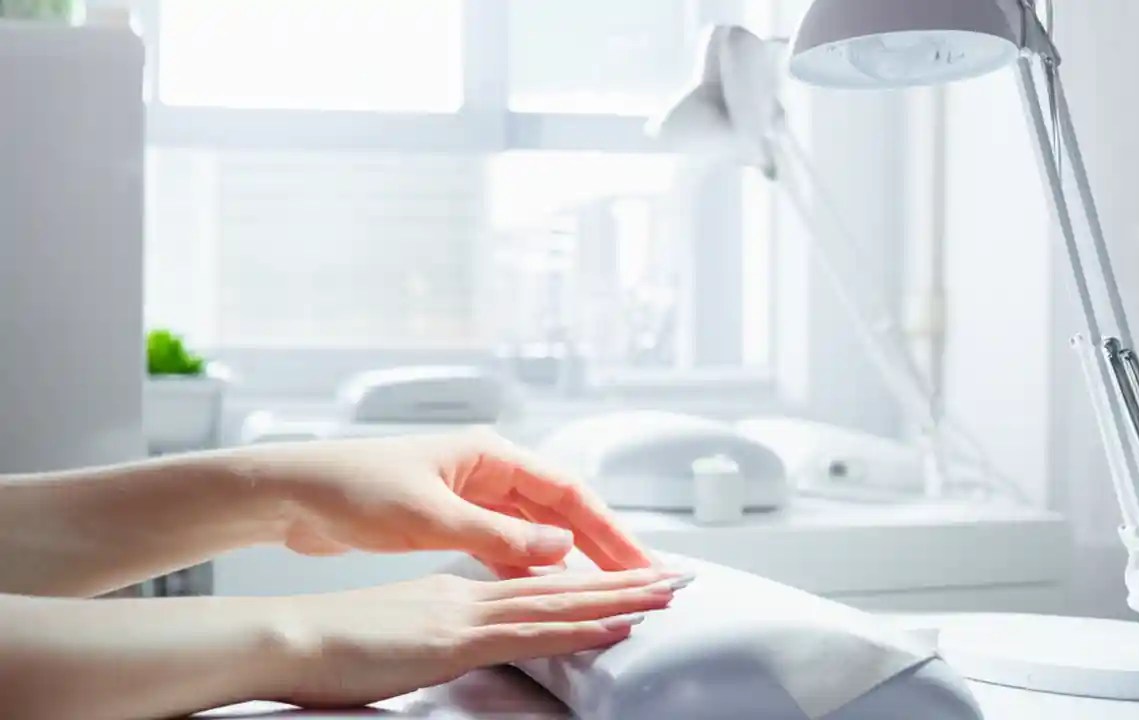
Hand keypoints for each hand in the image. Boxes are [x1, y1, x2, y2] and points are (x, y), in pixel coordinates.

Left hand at [241, 428, 651, 574]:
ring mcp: (470, 496)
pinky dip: (529, 566)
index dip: (608, 528)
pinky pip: (505, 544)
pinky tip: (546, 589)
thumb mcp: (430, 516)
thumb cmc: (353, 489)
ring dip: (569, 557)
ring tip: (606, 588)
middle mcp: (486, 470)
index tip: (639, 560)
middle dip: (601, 543)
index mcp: (488, 455)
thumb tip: (561, 548)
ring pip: (536, 529)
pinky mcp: (450, 521)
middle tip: (640, 578)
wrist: (292, 494)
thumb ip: (498, 536)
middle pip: (560, 510)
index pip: (567, 492)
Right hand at [270, 567, 686, 708]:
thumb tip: (463, 633)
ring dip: (620, 597)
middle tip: (677, 578)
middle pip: (561, 585)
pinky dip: (580, 627)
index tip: (631, 582)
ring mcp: (465, 614)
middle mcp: (470, 596)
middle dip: (623, 582)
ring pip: (559, 601)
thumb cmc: (331, 641)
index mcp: (457, 594)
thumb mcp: (397, 631)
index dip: (589, 581)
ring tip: (668, 592)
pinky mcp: (455, 639)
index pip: (538, 585)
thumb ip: (438, 629)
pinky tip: (618, 626)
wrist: (288, 636)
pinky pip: (531, 631)